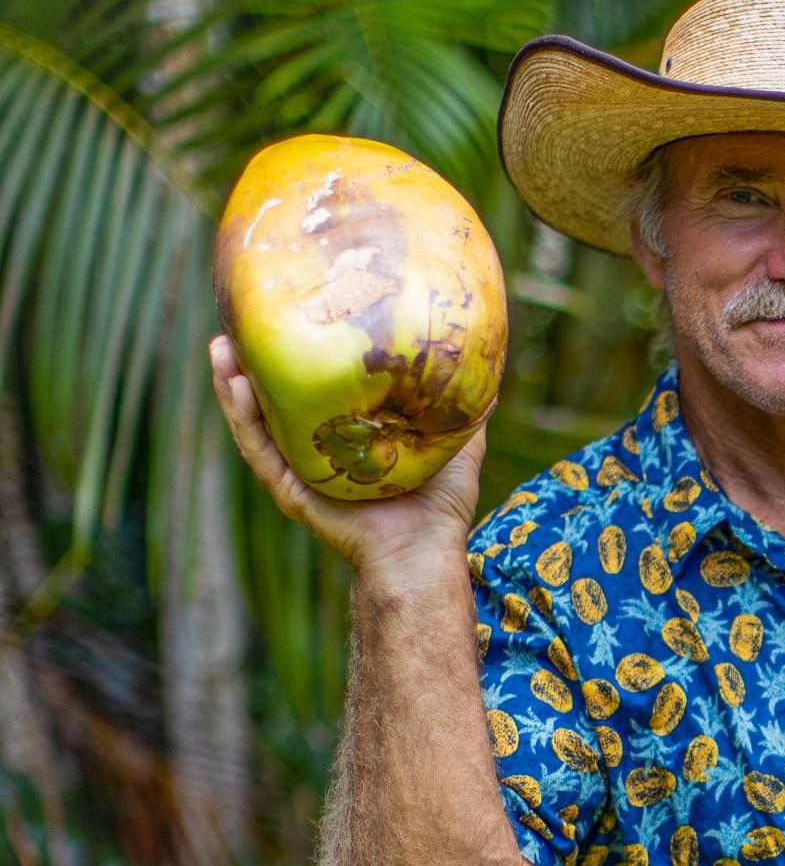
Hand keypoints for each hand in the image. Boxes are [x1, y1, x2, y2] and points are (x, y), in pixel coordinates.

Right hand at [208, 334, 485, 575]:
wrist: (425, 550)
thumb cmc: (442, 503)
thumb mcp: (454, 440)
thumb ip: (459, 404)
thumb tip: (482, 358)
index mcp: (347, 438)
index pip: (313, 391)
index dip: (297, 358)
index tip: (288, 316)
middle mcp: (316, 452)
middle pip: (273, 400)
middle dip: (253, 363)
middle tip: (239, 322)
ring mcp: (300, 471)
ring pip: (255, 420)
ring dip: (233, 383)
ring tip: (221, 345)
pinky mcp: (290, 490)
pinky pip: (259, 449)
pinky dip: (244, 418)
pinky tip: (237, 386)